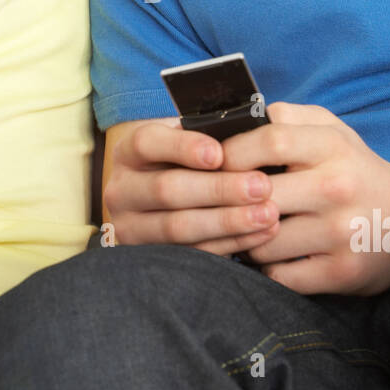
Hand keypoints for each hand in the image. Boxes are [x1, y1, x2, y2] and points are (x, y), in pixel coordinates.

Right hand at [103, 117, 279, 252]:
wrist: (158, 201)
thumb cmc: (183, 162)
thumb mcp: (182, 141)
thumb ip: (205, 136)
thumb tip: (249, 132)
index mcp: (128, 151)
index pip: (148, 143)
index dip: (183, 147)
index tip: (219, 153)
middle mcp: (121, 190)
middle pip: (167, 190)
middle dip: (219, 189)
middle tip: (262, 186)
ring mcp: (130, 228)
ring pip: (178, 227)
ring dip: (229, 221)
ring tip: (268, 213)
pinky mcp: (151, 257)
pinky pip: (193, 253)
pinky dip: (231, 244)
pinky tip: (261, 233)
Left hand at [219, 103, 389, 294]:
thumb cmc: (354, 169)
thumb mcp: (331, 130)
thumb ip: (285, 119)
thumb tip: (231, 121)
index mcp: (332, 146)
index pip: (270, 141)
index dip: (231, 152)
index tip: (214, 164)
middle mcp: (337, 188)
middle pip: (258, 194)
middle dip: (227, 201)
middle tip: (213, 205)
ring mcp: (340, 233)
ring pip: (261, 241)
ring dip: (244, 239)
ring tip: (244, 231)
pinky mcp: (341, 272)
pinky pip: (279, 275)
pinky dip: (266, 268)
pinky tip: (270, 255)